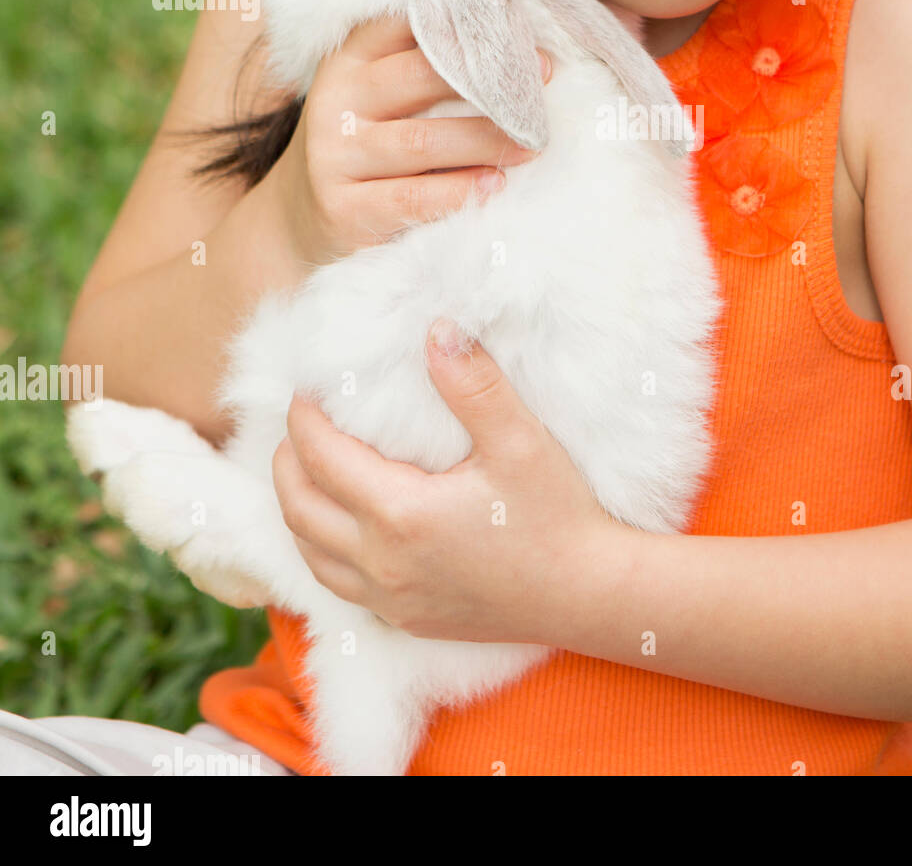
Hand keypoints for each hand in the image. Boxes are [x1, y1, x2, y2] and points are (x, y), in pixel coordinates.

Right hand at [268, 14, 551, 267]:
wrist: (301, 219)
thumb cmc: (368, 144)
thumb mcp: (383, 96)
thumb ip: (430, 67)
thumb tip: (521, 47)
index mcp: (350, 59)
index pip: (407, 25)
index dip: (466, 23)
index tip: (523, 29)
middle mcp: (337, 100)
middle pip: (419, 76)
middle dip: (487, 79)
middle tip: (541, 79)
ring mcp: (334, 156)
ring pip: (422, 141)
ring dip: (485, 140)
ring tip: (532, 143)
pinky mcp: (342, 209)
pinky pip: (412, 197)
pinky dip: (459, 191)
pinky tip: (495, 185)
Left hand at [270, 319, 618, 643]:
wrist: (586, 594)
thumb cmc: (557, 515)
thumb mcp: (520, 441)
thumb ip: (473, 384)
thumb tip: (436, 330)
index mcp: (400, 514)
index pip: (322, 457)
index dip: (305, 418)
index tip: (308, 387)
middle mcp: (381, 562)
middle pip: (298, 507)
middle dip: (287, 460)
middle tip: (301, 423)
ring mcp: (389, 598)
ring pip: (309, 552)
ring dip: (299, 506)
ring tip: (310, 469)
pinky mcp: (405, 619)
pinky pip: (338, 584)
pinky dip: (322, 548)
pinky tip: (343, 527)